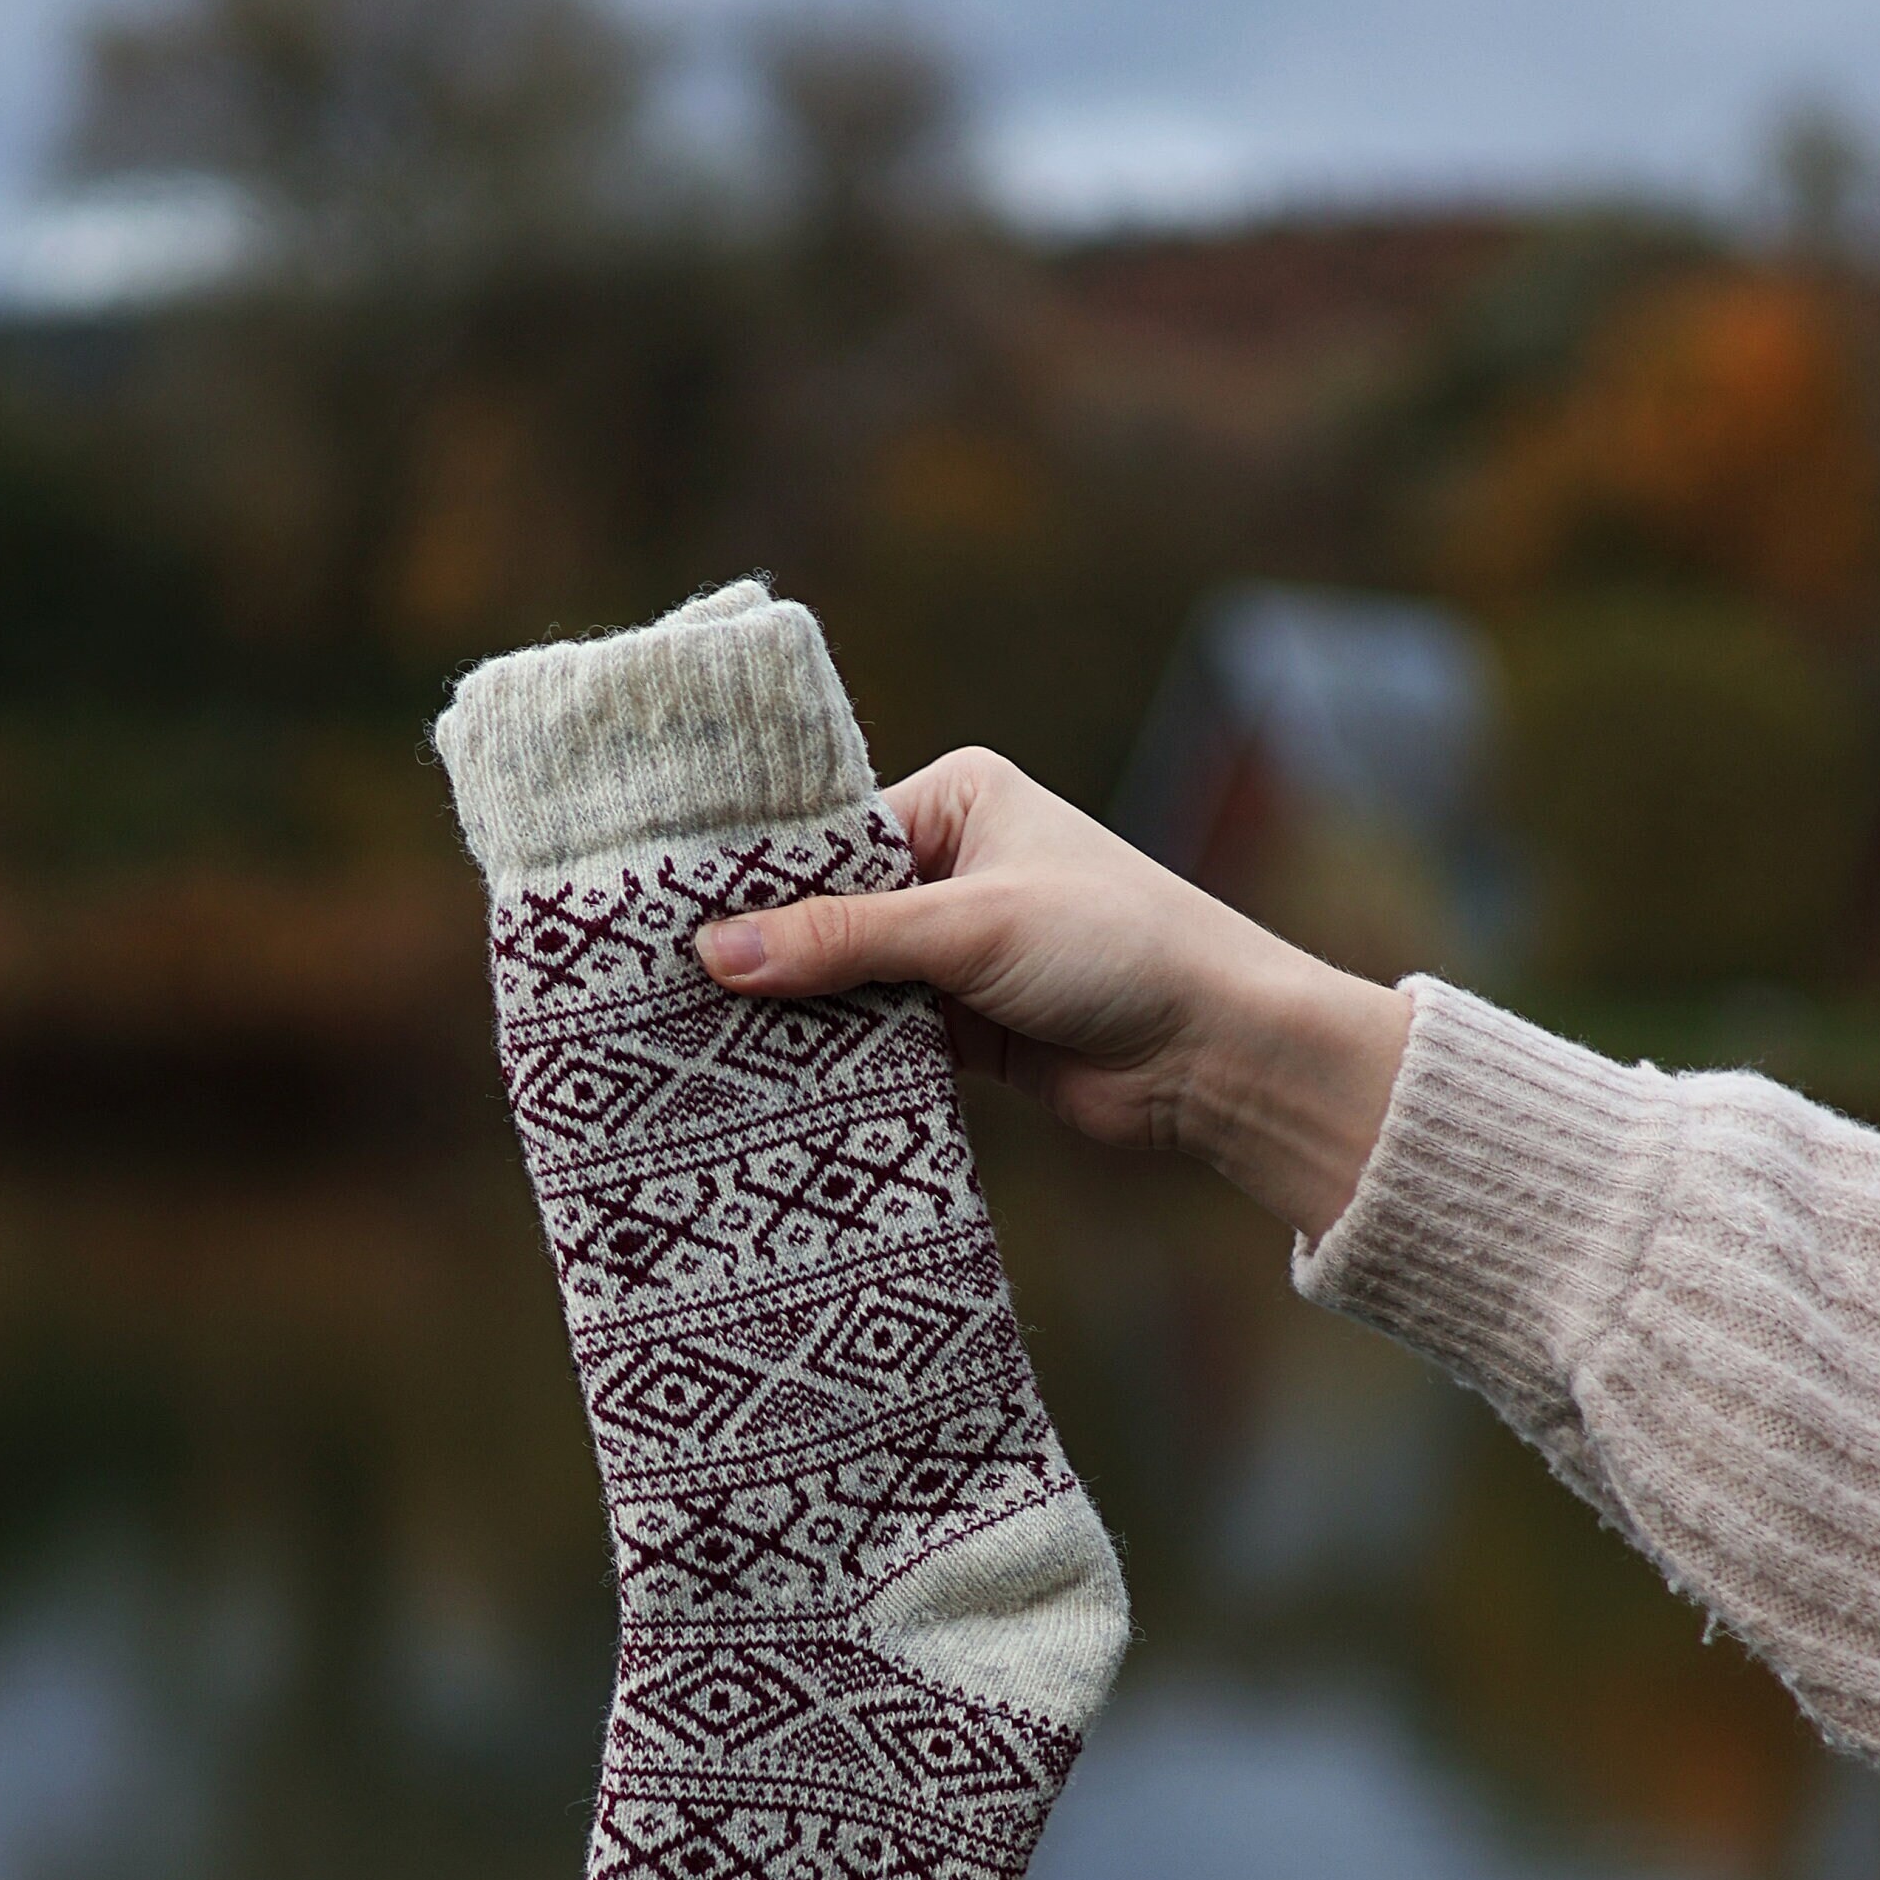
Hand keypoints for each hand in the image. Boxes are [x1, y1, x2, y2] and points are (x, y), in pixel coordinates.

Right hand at [694, 747, 1410, 1241]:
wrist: (1219, 1054)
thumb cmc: (1117, 949)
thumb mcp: (969, 929)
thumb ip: (843, 942)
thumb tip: (715, 954)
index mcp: (958, 799)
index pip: (828, 836)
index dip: (754, 882)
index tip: (665, 918)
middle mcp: (952, 865)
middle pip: (827, 912)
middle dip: (765, 955)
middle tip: (660, 989)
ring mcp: (955, 951)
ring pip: (846, 981)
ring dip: (796, 1016)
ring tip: (694, 1042)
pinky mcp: (965, 1029)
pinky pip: (877, 1038)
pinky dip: (835, 1058)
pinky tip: (765, 1080)